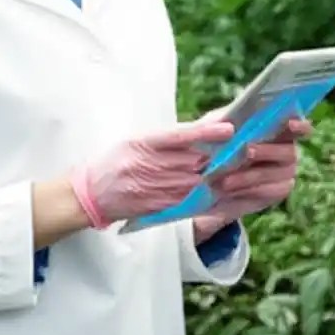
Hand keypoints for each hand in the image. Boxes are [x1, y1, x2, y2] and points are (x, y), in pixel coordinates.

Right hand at [68, 121, 234, 228]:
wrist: (89, 193)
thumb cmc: (112, 162)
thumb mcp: (133, 141)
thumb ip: (165, 139)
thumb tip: (199, 133)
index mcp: (141, 144)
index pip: (179, 135)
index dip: (206, 132)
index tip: (228, 128)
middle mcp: (147, 165)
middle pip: (192, 159)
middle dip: (220, 155)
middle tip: (246, 147)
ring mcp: (152, 188)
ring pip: (194, 180)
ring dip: (218, 175)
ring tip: (240, 168)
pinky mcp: (156, 206)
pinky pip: (186, 199)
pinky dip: (205, 194)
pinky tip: (221, 189)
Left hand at [202, 116, 312, 222]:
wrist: (198, 182)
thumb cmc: (207, 147)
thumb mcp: (202, 133)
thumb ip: (211, 128)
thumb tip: (230, 129)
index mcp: (269, 125)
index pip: (294, 122)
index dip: (299, 125)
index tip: (292, 123)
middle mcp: (282, 147)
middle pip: (289, 150)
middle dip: (267, 151)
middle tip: (247, 151)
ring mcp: (282, 169)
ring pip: (280, 172)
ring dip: (252, 175)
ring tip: (225, 180)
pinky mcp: (277, 189)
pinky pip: (274, 190)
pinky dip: (252, 190)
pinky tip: (231, 190)